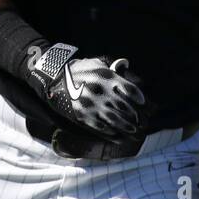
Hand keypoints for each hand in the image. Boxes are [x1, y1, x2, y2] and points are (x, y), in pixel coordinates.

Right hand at [27, 44, 150, 137]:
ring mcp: (91, 104)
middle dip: (134, 115)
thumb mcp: (96, 64)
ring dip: (126, 126)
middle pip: (123, 106)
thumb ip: (113, 68)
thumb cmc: (79, 70)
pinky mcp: (82, 114)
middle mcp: (99, 91)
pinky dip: (111, 131)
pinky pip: (100, 126)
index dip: (137, 97)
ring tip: (133, 130)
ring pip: (114, 119)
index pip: (128, 88)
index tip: (143, 102)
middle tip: (141, 120)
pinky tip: (117, 134)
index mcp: (105, 76)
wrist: (55, 79)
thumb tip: (126, 65)